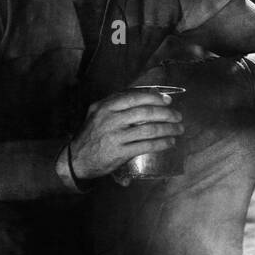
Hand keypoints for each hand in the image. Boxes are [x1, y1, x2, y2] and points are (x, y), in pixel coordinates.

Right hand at [67, 89, 183, 180]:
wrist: (76, 159)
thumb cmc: (92, 133)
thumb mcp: (98, 113)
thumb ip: (118, 104)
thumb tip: (148, 96)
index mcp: (106, 106)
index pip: (135, 97)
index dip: (155, 98)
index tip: (168, 100)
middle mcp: (110, 119)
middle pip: (145, 113)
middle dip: (166, 114)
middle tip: (178, 116)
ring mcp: (115, 137)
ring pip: (149, 130)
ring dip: (168, 129)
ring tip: (178, 129)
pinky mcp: (120, 153)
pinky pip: (146, 146)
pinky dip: (162, 143)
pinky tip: (170, 142)